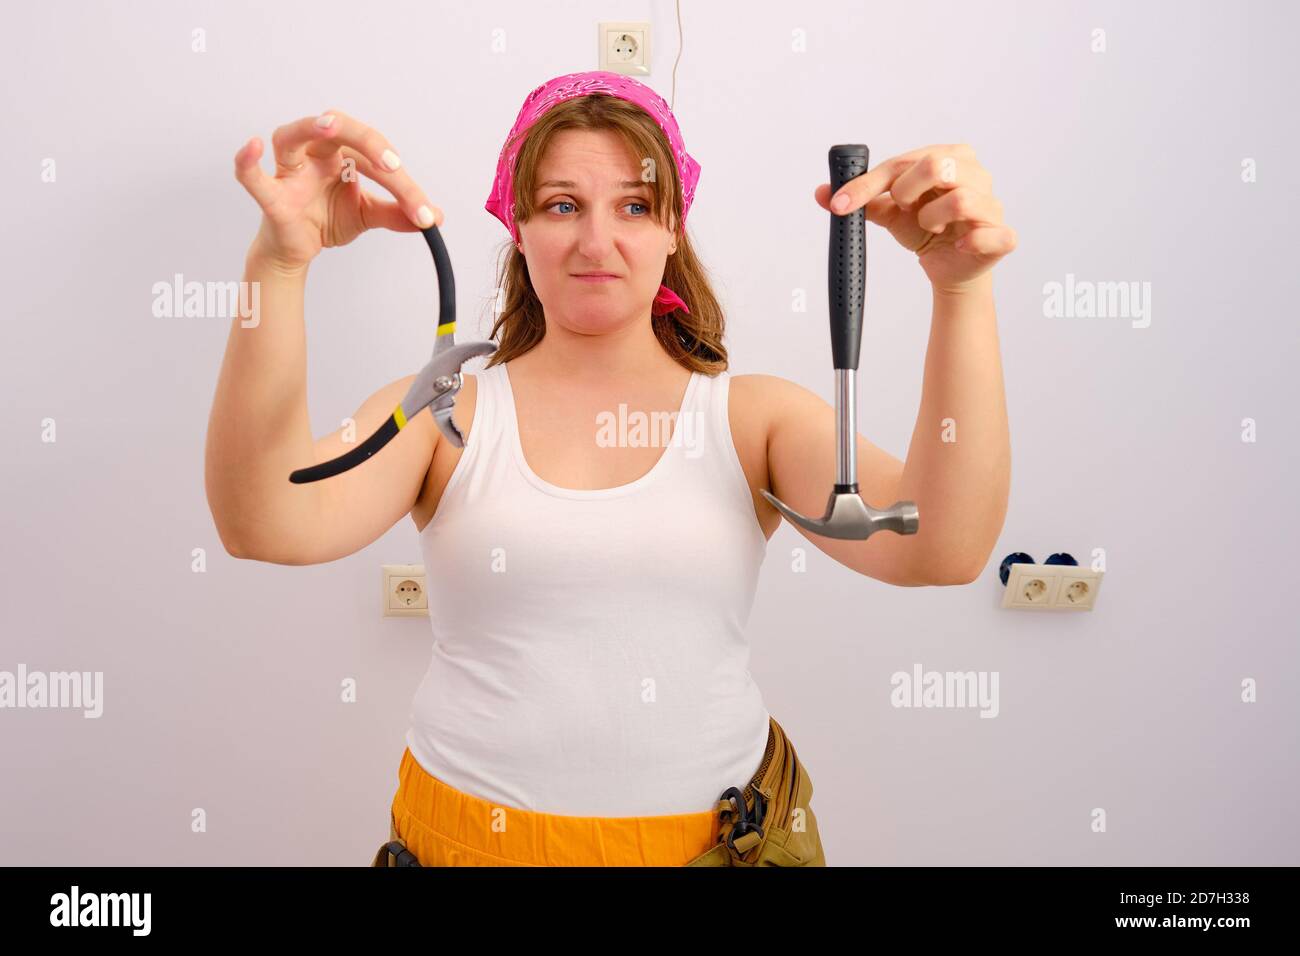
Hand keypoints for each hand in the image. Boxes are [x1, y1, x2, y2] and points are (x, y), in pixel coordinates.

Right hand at [234, 109, 443, 270]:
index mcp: (341, 153)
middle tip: (393, 165)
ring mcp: (289, 170)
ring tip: (329, 125)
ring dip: (310, 127)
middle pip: (339, 130)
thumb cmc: (326, 219)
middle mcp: (314, 153)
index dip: (402, 184)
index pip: (374, 157)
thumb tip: (434, 218)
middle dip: (369, 143)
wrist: (298, 249)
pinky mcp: (271, 195)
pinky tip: (253, 146)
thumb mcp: (368, 216)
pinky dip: (248, 161)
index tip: (425, 212)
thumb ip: (397, 214)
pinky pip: (253, 176)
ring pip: (292, 135)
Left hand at [815, 144, 1015, 293]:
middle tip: (902, 207)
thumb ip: (862, 199)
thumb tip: (823, 191)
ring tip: (929, 227)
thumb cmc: (925, 229)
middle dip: (907, 191)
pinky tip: (957, 244)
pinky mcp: (1003, 236)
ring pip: (959, 199)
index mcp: (950, 156)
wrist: (949, 267)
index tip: (840, 204)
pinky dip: (971, 240)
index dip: (867, 184)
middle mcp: (976, 173)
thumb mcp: (890, 211)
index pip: (905, 161)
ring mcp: (992, 204)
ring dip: (931, 219)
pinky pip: (991, 234)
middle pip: (938, 165)